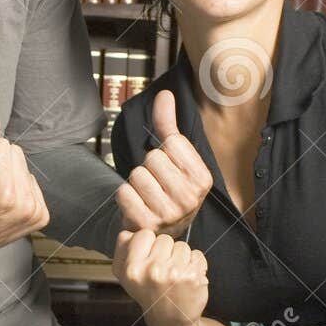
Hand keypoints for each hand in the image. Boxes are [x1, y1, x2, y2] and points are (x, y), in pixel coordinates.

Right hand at [0, 116, 48, 271]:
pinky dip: (14, 186)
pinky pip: (30, 181)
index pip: (1, 143)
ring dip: (4, 174)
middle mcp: (25, 204)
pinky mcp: (40, 216)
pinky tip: (0, 202)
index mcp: (3, 193)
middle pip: (15, 152)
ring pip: (23, 165)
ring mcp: (36, 212)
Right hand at [113, 228, 209, 325]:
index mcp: (132, 269)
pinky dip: (195, 265)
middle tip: (163, 271)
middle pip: (165, 239)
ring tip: (175, 276)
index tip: (149, 259)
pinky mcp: (192, 276)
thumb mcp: (125, 276)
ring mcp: (173, 273)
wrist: (171, 321)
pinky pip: (197, 255)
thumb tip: (129, 232)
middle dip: (166, 252)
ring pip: (182, 246)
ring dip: (181, 258)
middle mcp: (151, 270)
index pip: (144, 234)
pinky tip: (187, 279)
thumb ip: (123, 249)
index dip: (148, 244)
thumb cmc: (148, 293)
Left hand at [116, 89, 212, 234]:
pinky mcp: (146, 223)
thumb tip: (164, 94)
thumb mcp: (174, 159)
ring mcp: (169, 213)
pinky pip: (123, 193)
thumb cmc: (168, 190)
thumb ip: (168, 125)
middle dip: (148, 168)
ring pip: (137, 175)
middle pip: (152, 158)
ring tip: (146, 196)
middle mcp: (190, 198)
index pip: (171, 143)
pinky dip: (125, 196)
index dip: (163, 152)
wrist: (159, 231)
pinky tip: (137, 206)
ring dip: (135, 183)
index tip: (169, 170)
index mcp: (202, 179)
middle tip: (156, 185)